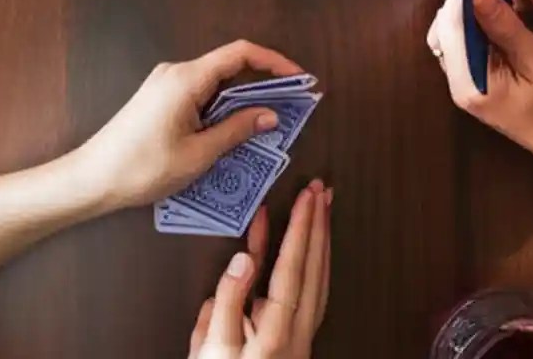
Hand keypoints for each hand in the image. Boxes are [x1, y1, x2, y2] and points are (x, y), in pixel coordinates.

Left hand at [76, 41, 302, 210]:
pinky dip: (223, 107)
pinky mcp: (159, 99)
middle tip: (291, 106)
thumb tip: (270, 115)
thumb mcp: (198, 154)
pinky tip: (234, 130)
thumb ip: (237, 130)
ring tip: (268, 123)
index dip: (274, 61)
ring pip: (215, 83)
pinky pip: (200, 94)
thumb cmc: (143, 168)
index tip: (299, 79)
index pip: (240, 54)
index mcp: (187, 79)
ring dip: (243, 99)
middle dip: (263, 84)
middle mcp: (176, 72)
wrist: (90, 179)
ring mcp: (165, 84)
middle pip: (230, 66)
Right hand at [189, 181, 332, 358]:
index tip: (306, 198)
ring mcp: (301, 339)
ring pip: (318, 281)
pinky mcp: (295, 343)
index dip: (300, 230)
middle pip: (314, 269)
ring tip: (322, 211)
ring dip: (321, 242)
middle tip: (322, 190)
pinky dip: (314, 266)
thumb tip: (243, 258)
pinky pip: (313, 295)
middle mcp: (297, 333)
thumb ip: (226, 304)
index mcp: (276, 332)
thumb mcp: (210, 351)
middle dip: (318, 226)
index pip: (292, 269)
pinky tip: (310, 253)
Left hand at [426, 0, 532, 180]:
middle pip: (447, 32)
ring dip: (474, 11)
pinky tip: (501, 11)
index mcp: (467, 84)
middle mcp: (458, 84)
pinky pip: (471, 46)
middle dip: (465, 1)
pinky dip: (482, 25)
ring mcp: (467, 84)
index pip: (451, 29)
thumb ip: (504, 27)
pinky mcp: (479, 81)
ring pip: (457, 36)